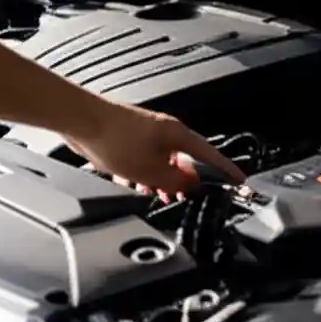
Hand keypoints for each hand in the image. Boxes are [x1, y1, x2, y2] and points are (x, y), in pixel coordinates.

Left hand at [65, 101, 245, 198]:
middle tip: (184, 199)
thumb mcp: (151, 171)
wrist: (82, 122)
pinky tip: (132, 185)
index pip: (210, 154)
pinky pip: (143, 161)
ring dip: (160, 181)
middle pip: (185, 161)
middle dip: (184, 182)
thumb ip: (176, 181)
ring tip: (154, 195)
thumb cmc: (115, 138)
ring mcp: (146, 134)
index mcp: (177, 135)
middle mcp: (165, 132)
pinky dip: (142, 175)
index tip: (239, 180)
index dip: (226, 170)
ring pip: (162, 163)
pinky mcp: (129, 139)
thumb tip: (191, 185)